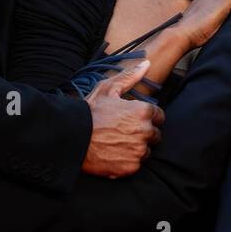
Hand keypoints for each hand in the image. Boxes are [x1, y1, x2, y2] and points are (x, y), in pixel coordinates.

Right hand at [82, 61, 164, 177]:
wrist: (71, 138)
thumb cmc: (89, 112)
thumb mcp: (107, 90)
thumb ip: (130, 77)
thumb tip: (146, 64)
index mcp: (144, 112)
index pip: (159, 117)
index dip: (146, 118)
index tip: (132, 120)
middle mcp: (145, 131)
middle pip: (155, 135)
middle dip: (143, 133)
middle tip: (123, 132)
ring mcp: (139, 150)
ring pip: (147, 150)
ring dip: (137, 148)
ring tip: (117, 143)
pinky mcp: (131, 167)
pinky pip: (137, 164)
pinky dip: (128, 161)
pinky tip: (114, 154)